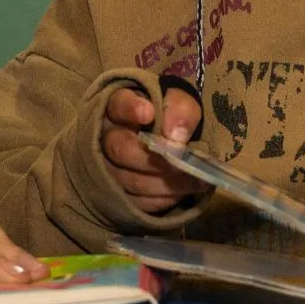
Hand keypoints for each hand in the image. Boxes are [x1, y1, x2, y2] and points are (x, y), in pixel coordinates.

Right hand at [102, 84, 207, 214]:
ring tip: (198, 180)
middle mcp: (106, 137)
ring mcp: (108, 168)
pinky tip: (183, 191)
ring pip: (131, 180)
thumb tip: (175, 137)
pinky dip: (163, 198)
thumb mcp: (180, 101)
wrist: (169, 142)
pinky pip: (138, 202)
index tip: (148, 113)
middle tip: (184, 163)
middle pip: (120, 150)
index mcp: (118, 107)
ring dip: (166, 183)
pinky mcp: (119, 196)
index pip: (117, 105)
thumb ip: (180, 108)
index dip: (130, 109)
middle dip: (156, 159)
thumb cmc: (170, 116)